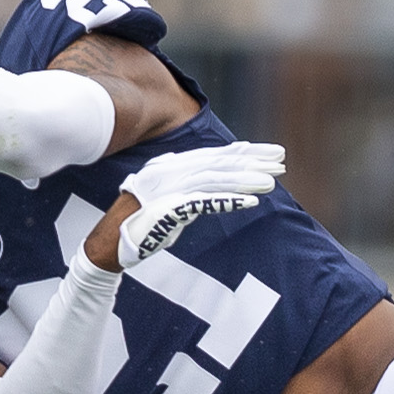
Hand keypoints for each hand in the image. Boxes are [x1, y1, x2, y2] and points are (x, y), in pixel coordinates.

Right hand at [109, 141, 283, 267]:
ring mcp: (171, 189)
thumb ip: (184, 186)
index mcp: (172, 167)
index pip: (214, 156)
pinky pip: (205, 203)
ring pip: (217, 180)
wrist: (112, 240)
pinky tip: (250, 203)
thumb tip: (205, 183)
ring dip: (246, 181)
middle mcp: (173, 172)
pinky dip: (228, 202)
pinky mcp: (172, 209)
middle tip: (281, 159)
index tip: (266, 152)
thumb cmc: (139, 221)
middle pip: (220, 163)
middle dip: (253, 160)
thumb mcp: (164, 197)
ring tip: (273, 182)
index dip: (242, 153)